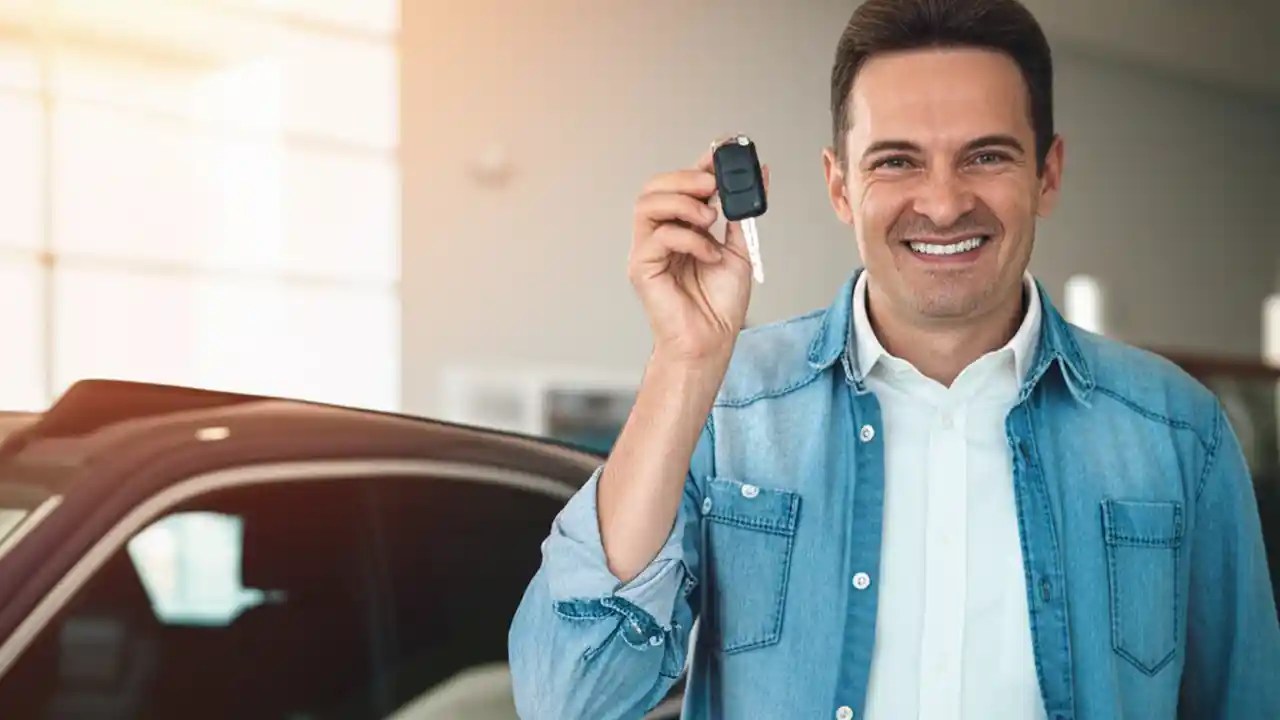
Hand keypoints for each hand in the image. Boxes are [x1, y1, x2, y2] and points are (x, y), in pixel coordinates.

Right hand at [628, 145, 768, 363]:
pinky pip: (658, 237)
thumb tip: (759, 175)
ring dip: (683, 203)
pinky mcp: (642, 268)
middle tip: (713, 186)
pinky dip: (689, 239)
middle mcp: (660, 234)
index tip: (723, 153)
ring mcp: (647, 250)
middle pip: (655, 187)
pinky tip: (709, 253)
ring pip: (647, 204)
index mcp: (681, 227)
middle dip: (686, 178)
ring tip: (711, 219)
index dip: (698, 165)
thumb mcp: (740, 248)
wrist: (712, 341)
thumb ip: (742, 213)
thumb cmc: (720, 304)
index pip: (679, 184)